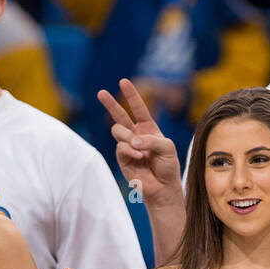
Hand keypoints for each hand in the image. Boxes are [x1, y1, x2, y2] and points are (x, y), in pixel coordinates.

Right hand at [97, 78, 183, 205]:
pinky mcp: (122, 158)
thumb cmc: (168, 166)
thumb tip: (132, 140)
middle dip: (110, 103)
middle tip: (101, 93)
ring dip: (128, 136)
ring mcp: (127, 146)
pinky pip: (121, 147)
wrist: (163, 187)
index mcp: (148, 128)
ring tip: (138, 147)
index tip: (123, 81)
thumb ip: (151, 140)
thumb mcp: (167, 148)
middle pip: (119, 115)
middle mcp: (136, 135)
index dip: (131, 95)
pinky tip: (139, 157)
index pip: (138, 108)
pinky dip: (130, 150)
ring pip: (118, 130)